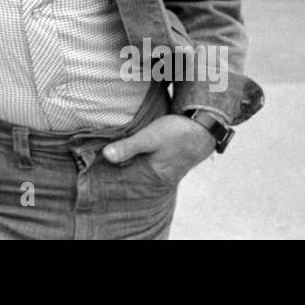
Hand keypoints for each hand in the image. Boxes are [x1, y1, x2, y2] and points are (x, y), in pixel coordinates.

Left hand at [101, 114, 215, 185]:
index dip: (114, 172)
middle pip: (137, 174)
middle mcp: (163, 175)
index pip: (128, 179)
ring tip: (116, 157)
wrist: (206, 125)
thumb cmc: (178, 132)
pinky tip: (138, 152)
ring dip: (133, 162)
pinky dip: (144, 157)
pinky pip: (153, 161)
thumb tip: (105, 156)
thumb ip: (128, 147)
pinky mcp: (174, 158)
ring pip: (145, 167)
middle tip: (102, 161)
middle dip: (123, 169)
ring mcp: (170, 167)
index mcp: (155, 175)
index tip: (97, 165)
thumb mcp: (150, 138)